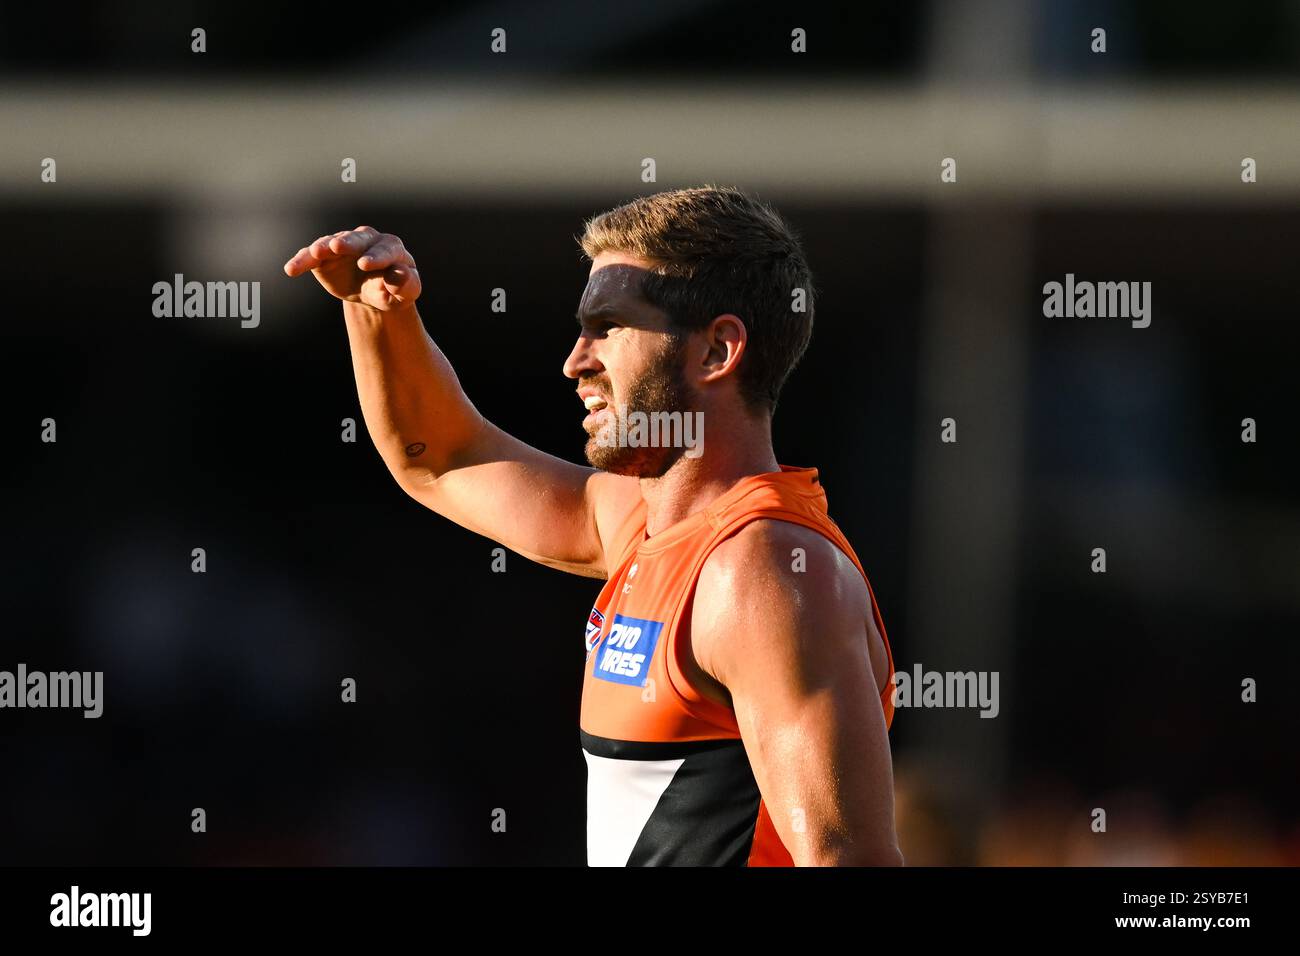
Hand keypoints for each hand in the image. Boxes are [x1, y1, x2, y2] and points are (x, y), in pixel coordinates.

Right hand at [283, 226, 421, 310]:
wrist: (375, 293)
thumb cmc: (394, 290)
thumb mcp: (405, 292)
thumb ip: (406, 285)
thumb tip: (398, 274)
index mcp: (390, 247)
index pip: (384, 250)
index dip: (375, 257)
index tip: (365, 265)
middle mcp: (366, 240)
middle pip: (356, 239)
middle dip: (347, 243)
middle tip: (337, 247)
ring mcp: (343, 245)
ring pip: (330, 243)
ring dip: (322, 247)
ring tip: (315, 253)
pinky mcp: (324, 255)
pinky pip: (311, 256)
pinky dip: (302, 261)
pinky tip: (291, 269)